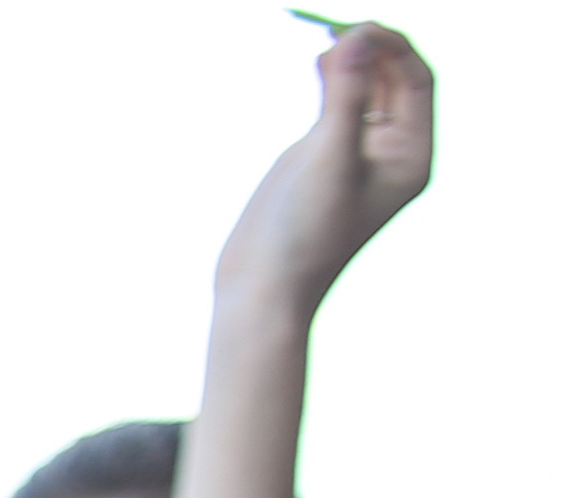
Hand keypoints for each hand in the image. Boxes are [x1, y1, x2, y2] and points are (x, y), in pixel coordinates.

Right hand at [219, 21, 433, 324]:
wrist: (261, 290)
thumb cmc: (301, 235)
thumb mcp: (328, 158)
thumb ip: (347, 95)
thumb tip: (359, 36)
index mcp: (411, 155)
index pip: (416, 81)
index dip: (394, 46)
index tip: (359, 26)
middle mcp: (391, 151)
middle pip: (394, 79)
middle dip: (372, 47)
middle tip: (338, 26)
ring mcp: (356, 153)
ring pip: (365, 88)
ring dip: (351, 58)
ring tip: (327, 38)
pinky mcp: (322, 157)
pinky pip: (337, 104)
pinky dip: (331, 78)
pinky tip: (318, 61)